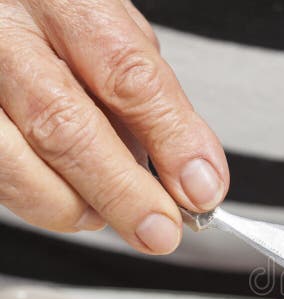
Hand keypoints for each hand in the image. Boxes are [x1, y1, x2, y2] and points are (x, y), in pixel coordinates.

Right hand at [0, 0, 228, 253]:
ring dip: (74, 204)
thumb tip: (184, 171)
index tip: (202, 187)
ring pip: (14, 160)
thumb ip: (144, 93)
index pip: (128, 74)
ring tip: (106, 215)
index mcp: (65, 1)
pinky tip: (67, 198)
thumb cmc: (51, 18)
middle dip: (124, 192)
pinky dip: (38, 199)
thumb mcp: (109, 30)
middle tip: (161, 230)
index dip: (171, 139)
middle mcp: (5, 32)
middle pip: (66, 124)